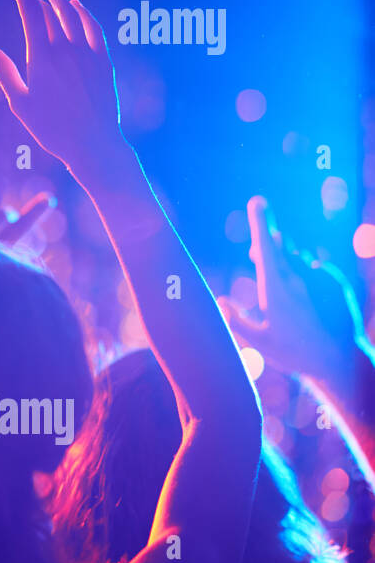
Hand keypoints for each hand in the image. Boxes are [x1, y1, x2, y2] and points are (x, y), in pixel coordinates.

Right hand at [0, 0, 124, 172]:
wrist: (93, 144)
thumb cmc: (50, 128)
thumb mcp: (19, 103)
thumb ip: (4, 73)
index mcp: (41, 59)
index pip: (30, 13)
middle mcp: (66, 50)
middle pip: (50, 10)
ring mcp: (87, 54)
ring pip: (73, 15)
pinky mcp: (103, 61)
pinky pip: (94, 29)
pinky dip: (84, 14)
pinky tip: (76, 7)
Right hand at [218, 195, 364, 382]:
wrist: (340, 362)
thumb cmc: (295, 354)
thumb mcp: (259, 342)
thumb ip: (237, 320)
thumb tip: (221, 301)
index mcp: (275, 289)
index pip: (265, 248)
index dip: (260, 223)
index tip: (256, 200)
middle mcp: (298, 279)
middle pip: (280, 246)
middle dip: (267, 231)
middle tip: (260, 208)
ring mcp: (319, 280)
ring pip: (296, 256)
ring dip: (283, 252)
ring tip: (272, 254)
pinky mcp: (335, 284)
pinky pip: (314, 269)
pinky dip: (302, 269)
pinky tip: (300, 283)